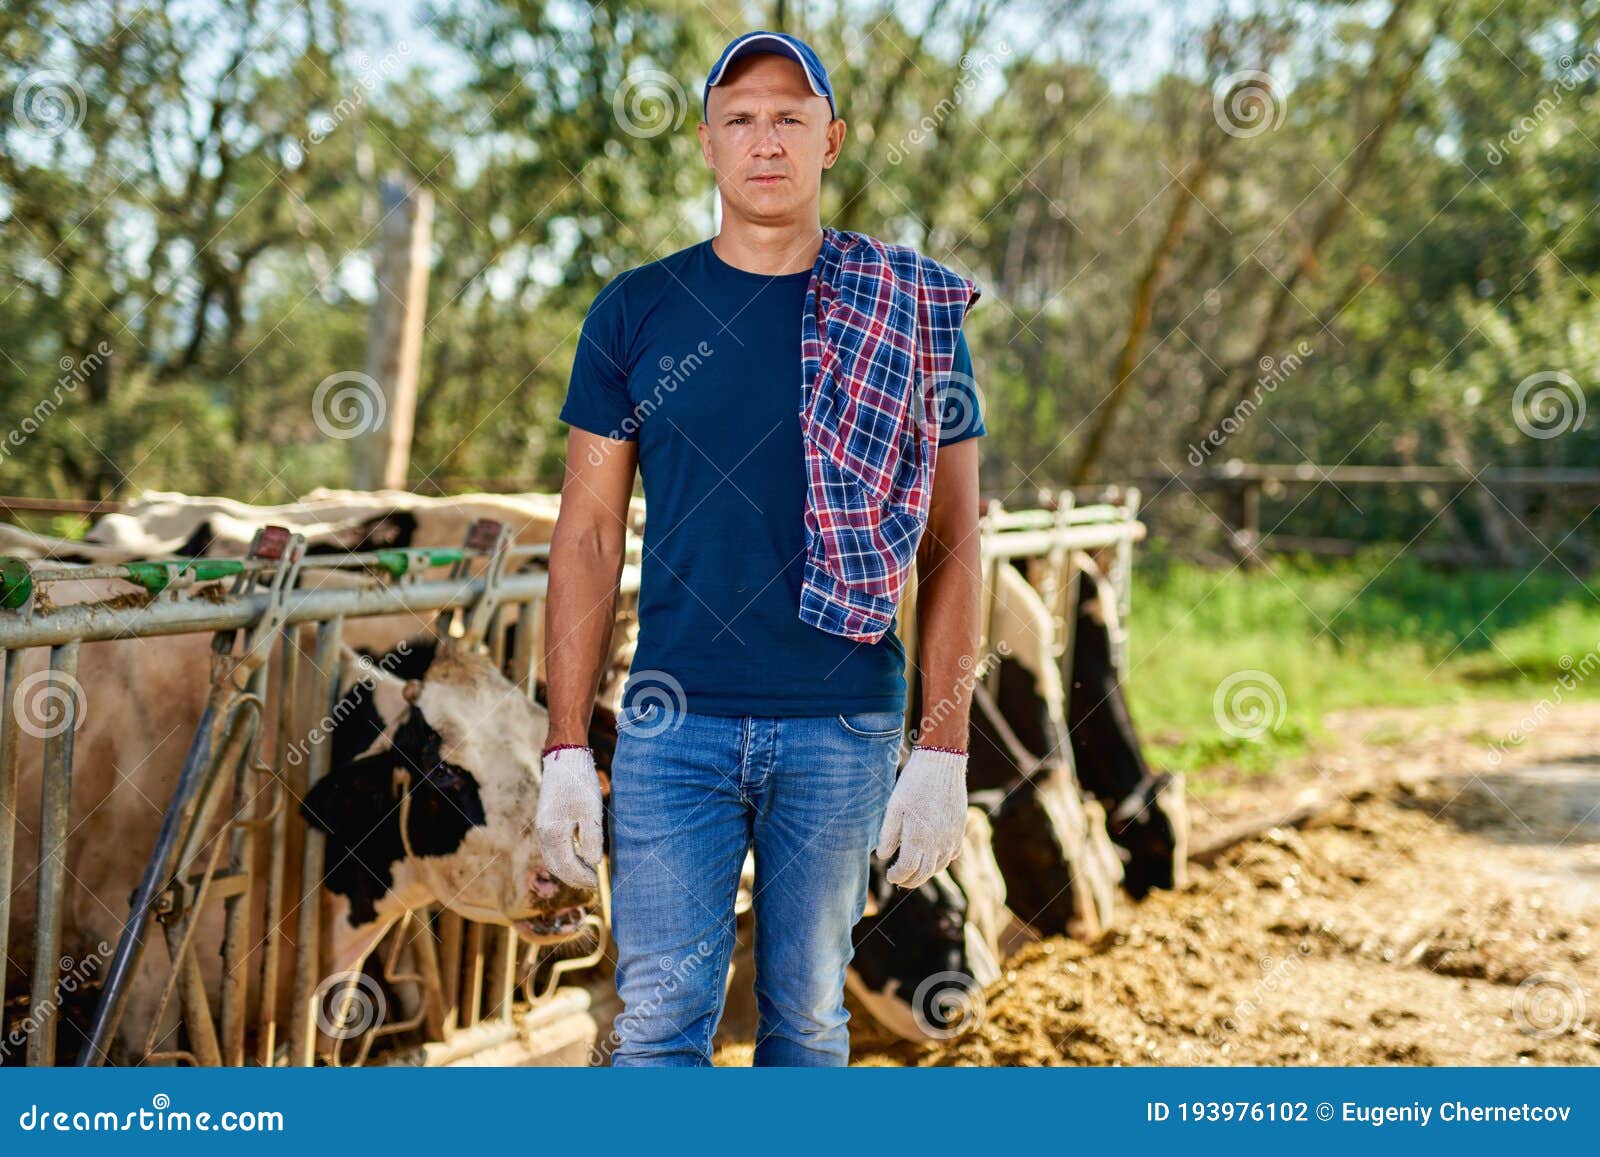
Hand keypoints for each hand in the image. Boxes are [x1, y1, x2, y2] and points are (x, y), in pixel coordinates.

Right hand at [535, 745, 603, 888]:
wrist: (565, 759)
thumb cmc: (580, 784)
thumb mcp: (591, 813)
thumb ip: (591, 840)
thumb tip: (592, 862)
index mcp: (553, 834)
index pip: (566, 866)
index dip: (581, 877)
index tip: (597, 882)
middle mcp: (543, 833)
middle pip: (556, 866)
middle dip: (573, 878)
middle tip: (592, 883)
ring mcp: (542, 826)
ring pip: (552, 858)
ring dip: (567, 869)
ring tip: (585, 874)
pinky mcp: (545, 820)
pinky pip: (551, 847)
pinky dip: (562, 857)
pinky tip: (576, 856)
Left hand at [876, 746, 967, 888]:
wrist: (942, 764)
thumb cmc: (914, 783)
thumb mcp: (894, 807)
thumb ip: (888, 835)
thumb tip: (883, 856)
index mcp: (918, 838)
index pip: (907, 870)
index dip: (897, 876)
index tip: (889, 875)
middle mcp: (937, 843)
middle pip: (924, 874)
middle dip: (910, 881)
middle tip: (899, 880)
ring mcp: (952, 837)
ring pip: (940, 866)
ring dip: (926, 873)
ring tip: (914, 870)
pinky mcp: (960, 829)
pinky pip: (952, 854)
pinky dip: (941, 861)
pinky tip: (932, 856)